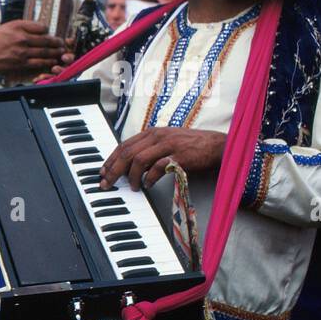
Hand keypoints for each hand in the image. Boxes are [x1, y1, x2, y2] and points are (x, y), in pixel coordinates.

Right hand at [0, 20, 66, 75]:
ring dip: (55, 53)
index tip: (49, 33)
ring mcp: (21, 52)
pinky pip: (38, 63)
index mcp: (18, 26)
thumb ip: (21, 27)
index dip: (47, 30)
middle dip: (57, 42)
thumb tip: (37, 29)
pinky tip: (51, 62)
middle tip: (62, 43)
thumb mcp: (5, 27)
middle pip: (46, 40)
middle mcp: (21, 38)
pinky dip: (47, 62)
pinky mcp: (19, 64)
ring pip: (45, 52)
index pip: (41, 27)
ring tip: (61, 53)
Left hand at [100, 127, 226, 190]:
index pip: (124, 145)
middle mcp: (158, 136)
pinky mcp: (180, 156)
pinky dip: (150, 177)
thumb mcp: (166, 143)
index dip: (110, 159)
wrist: (218, 145)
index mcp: (153, 132)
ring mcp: (169, 145)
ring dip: (131, 176)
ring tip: (132, 187)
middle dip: (113, 170)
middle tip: (106, 183)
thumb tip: (129, 167)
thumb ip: (149, 151)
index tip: (102, 172)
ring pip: (139, 159)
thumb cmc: (191, 147)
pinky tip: (148, 185)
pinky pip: (158, 167)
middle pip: (127, 152)